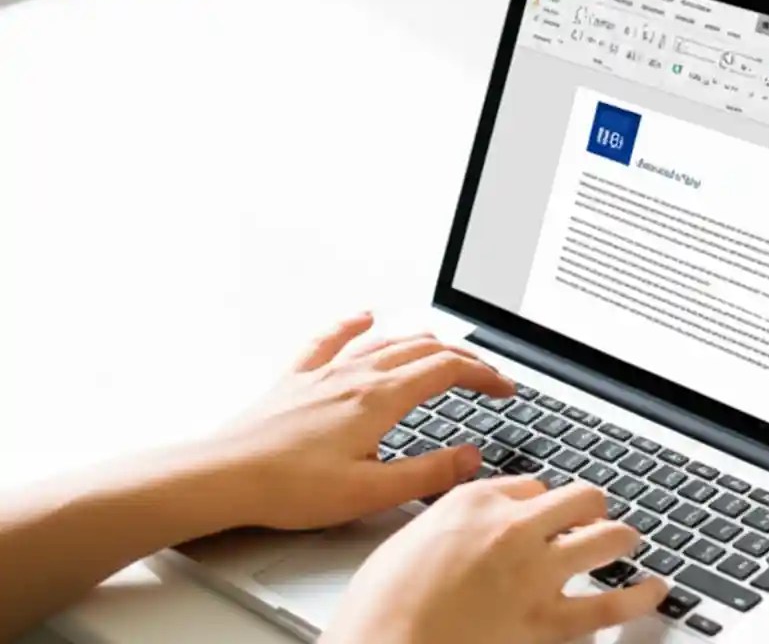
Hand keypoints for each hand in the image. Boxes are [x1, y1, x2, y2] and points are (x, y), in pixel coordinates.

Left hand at [212, 312, 514, 530]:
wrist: (223, 477)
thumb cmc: (288, 488)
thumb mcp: (370, 493)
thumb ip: (427, 473)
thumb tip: (469, 458)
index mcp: (378, 400)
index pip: (447, 372)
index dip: (484, 376)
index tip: (504, 388)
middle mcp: (355, 376)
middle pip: (424, 350)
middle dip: (464, 359)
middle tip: (486, 376)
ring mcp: (325, 373)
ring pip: (386, 341)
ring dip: (423, 342)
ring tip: (445, 351)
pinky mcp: (297, 380)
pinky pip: (331, 340)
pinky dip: (354, 325)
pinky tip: (364, 317)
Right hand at [324, 478, 668, 643]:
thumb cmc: (379, 609)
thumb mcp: (406, 543)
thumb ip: (449, 525)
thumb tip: (470, 526)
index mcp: (472, 502)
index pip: (530, 486)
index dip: (541, 503)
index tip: (543, 515)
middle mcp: (512, 528)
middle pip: (578, 498)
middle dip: (590, 507)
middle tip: (594, 519)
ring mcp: (535, 573)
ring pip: (605, 537)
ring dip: (621, 538)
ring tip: (627, 542)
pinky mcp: (548, 620)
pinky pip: (611, 603)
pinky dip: (641, 595)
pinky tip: (654, 590)